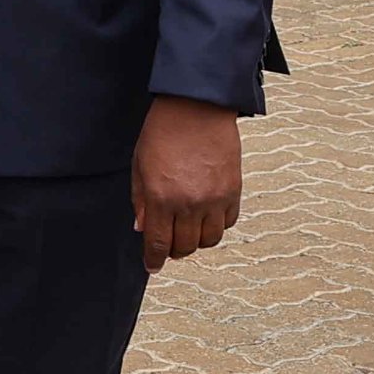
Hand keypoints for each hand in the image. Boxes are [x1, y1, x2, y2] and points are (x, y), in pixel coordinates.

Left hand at [129, 97, 241, 273]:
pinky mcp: (234, 190)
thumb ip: (141, 201)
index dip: (154, 260)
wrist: (196, 106)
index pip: (158, 244)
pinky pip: (228, 222)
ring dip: (196, 240)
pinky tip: (206, 215)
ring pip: (208, 240)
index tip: (153, 266)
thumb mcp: (140, 166)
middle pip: (185, 247)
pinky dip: (216, 225)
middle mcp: (189, 204)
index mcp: (162, 198)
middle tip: (169, 242)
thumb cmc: (163, 132)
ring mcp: (214, 198)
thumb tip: (143, 228)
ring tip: (188, 228)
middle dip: (174, 250)